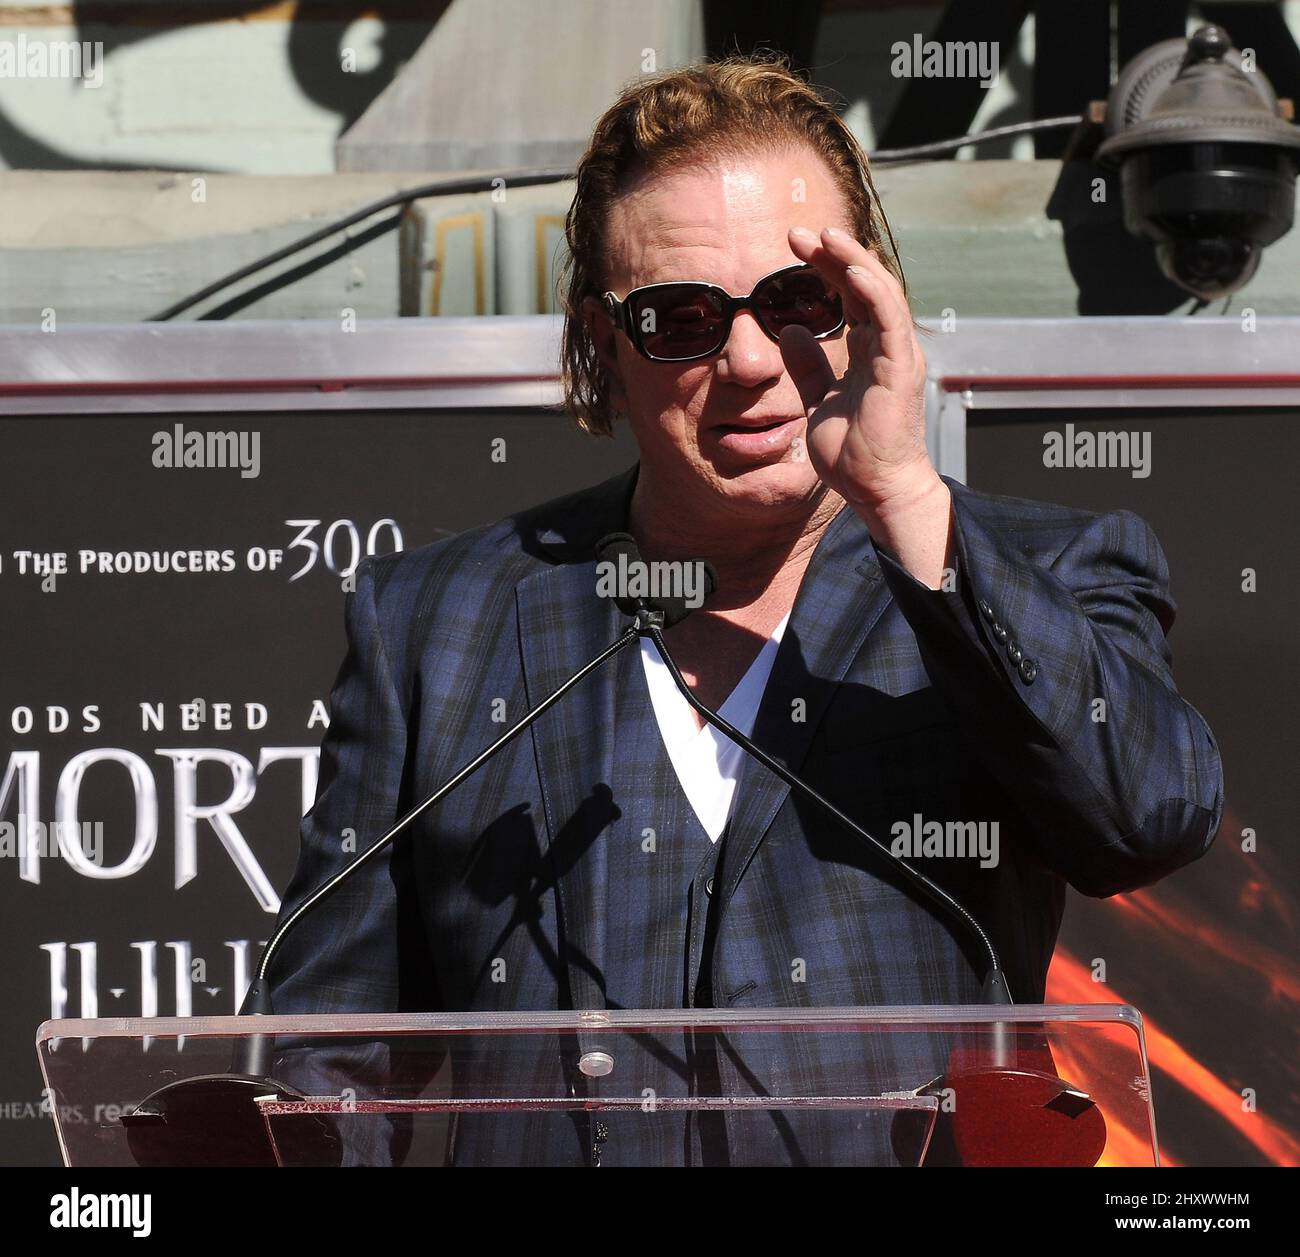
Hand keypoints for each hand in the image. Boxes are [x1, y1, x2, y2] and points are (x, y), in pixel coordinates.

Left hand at [782, 225, 935, 513]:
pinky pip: (889, 318)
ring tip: (825, 237)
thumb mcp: (818, 401)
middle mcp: (886, 345)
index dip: (825, 266)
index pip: (850, 296)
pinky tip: (850, 268)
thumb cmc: (853, 453)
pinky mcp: (900, 367)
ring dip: (852, 260)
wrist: (875, 487)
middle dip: (833, 254)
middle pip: (863, 285)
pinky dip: (872, 289)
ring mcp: (896, 353)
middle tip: (799, 232)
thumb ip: (809, 366)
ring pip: (880, 291)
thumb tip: (790, 331)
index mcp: (869, 350)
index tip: (794, 246)